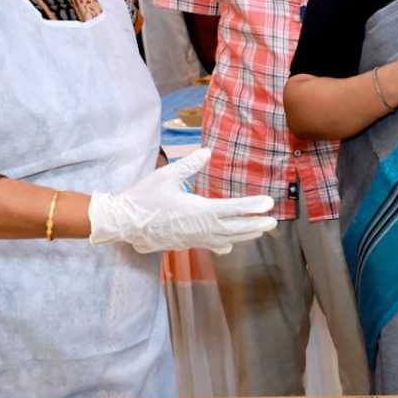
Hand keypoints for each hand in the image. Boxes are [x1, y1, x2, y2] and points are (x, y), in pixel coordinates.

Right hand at [89, 149, 275, 254]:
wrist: (124, 222)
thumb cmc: (144, 197)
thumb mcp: (166, 176)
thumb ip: (189, 165)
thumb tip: (207, 151)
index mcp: (199, 210)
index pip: (234, 209)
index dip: (253, 206)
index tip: (269, 202)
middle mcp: (201, 228)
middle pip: (236, 228)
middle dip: (256, 225)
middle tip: (273, 222)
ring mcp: (194, 238)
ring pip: (226, 239)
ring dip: (245, 235)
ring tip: (260, 231)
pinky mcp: (186, 243)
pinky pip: (211, 245)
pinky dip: (224, 244)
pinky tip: (229, 245)